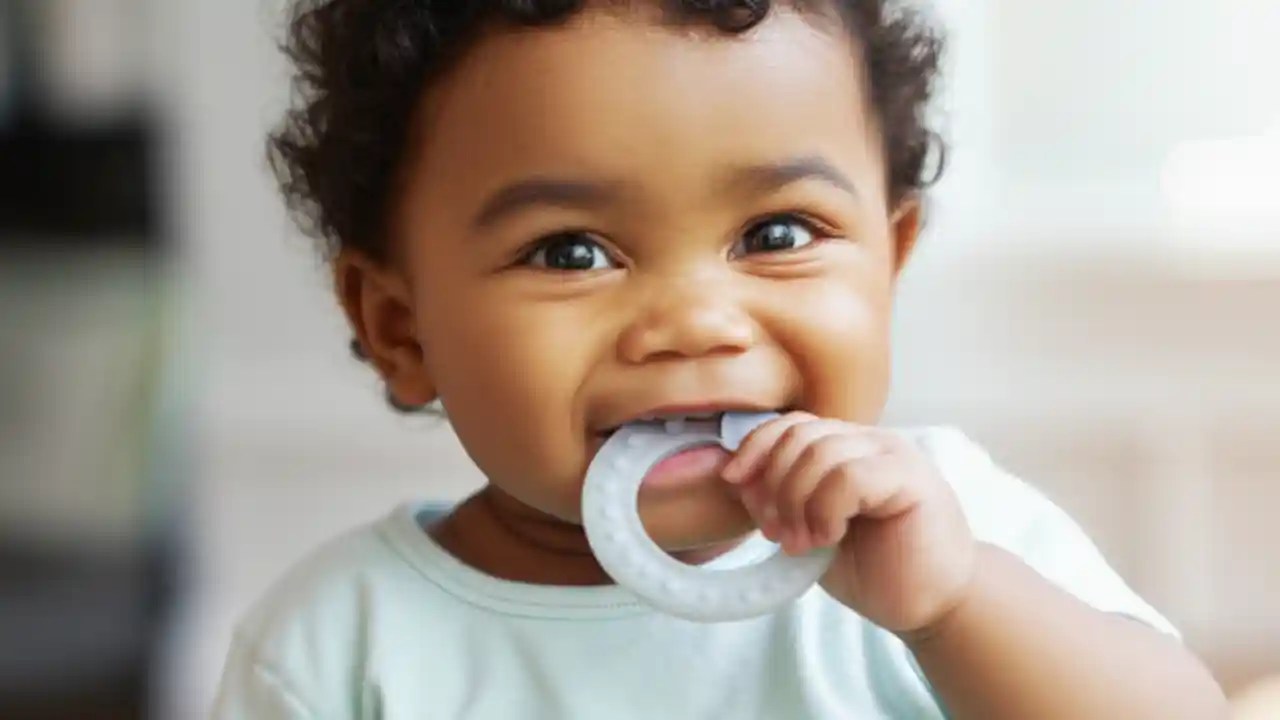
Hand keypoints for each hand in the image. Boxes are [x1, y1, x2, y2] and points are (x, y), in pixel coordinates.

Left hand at [721, 412, 975, 634]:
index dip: (755, 448)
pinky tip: (829, 538)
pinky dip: (826, 510)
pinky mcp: (911, 478)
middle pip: (798, 436)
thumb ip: (776, 501)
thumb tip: (734, 477)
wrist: (931, 604)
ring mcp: (893, 454)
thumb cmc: (873, 568)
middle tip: (774, 533)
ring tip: (802, 543)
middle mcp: (869, 441)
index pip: (790, 425)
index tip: (734, 483)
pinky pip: (849, 476)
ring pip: (820, 454)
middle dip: (773, 485)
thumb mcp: (808, 530)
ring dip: (797, 503)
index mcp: (845, 447)